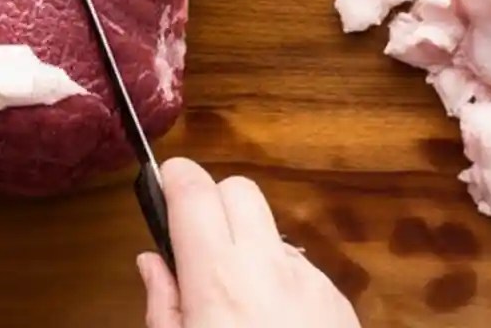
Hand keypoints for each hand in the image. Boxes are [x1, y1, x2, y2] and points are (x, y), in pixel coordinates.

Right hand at [137, 159, 361, 327]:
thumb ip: (163, 305)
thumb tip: (152, 261)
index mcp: (216, 280)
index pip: (194, 190)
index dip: (174, 177)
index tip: (162, 183)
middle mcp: (267, 267)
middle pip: (240, 190)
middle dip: (213, 202)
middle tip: (194, 241)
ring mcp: (310, 282)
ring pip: (272, 229)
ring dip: (247, 243)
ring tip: (232, 295)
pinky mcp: (338, 303)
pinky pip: (301, 268)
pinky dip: (279, 278)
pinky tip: (270, 323)